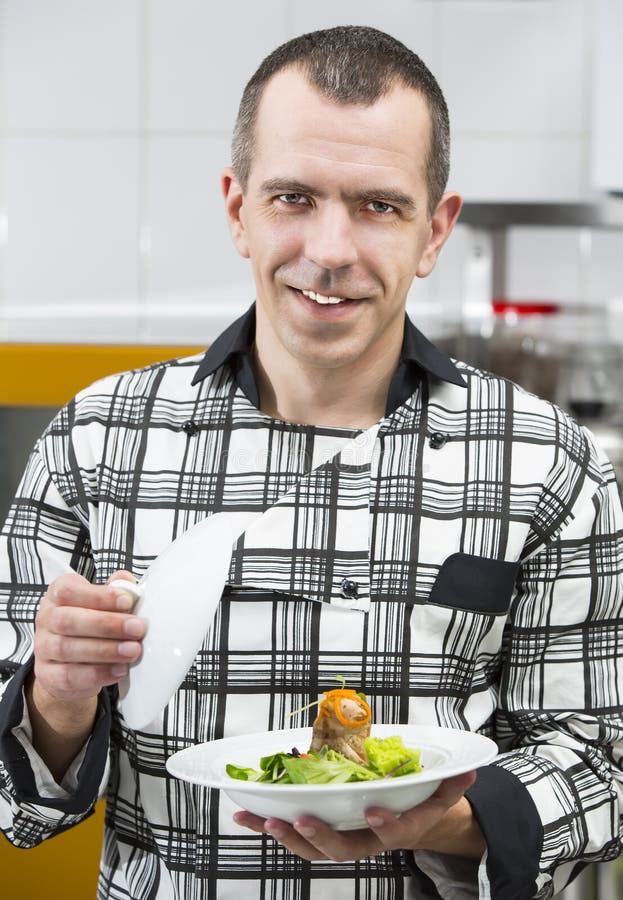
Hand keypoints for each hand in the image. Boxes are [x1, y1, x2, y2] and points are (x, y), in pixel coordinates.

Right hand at [33, 570, 145, 702]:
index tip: (127, 601)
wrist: (69, 662)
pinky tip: (119, 669)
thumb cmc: (89, 623)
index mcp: (57, 594)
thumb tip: (126, 581)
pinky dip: (97, 673)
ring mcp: (43, 648)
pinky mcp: (47, 674)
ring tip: (133, 650)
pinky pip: (69, 675)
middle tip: (137, 628)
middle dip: (106, 624)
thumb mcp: (101, 602)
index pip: (69, 591)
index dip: (99, 596)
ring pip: (67, 649)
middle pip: (68, 621)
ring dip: (105, 650)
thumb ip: (116, 588)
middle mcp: (46, 619)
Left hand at [234, 771, 482, 861]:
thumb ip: (450, 784)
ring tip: (262, 819)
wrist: (402, 823)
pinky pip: (292, 832)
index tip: (374, 811)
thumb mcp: (439, 793)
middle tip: (301, 819)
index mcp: (395, 828)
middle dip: (320, 836)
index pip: (392, 833)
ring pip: (311, 847)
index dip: (384, 825)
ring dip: (284, 835)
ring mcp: (338, 838)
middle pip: (342, 849)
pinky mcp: (317, 831)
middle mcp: (365, 840)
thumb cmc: (417, 803)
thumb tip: (468, 771)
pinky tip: (244, 813)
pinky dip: (267, 825)